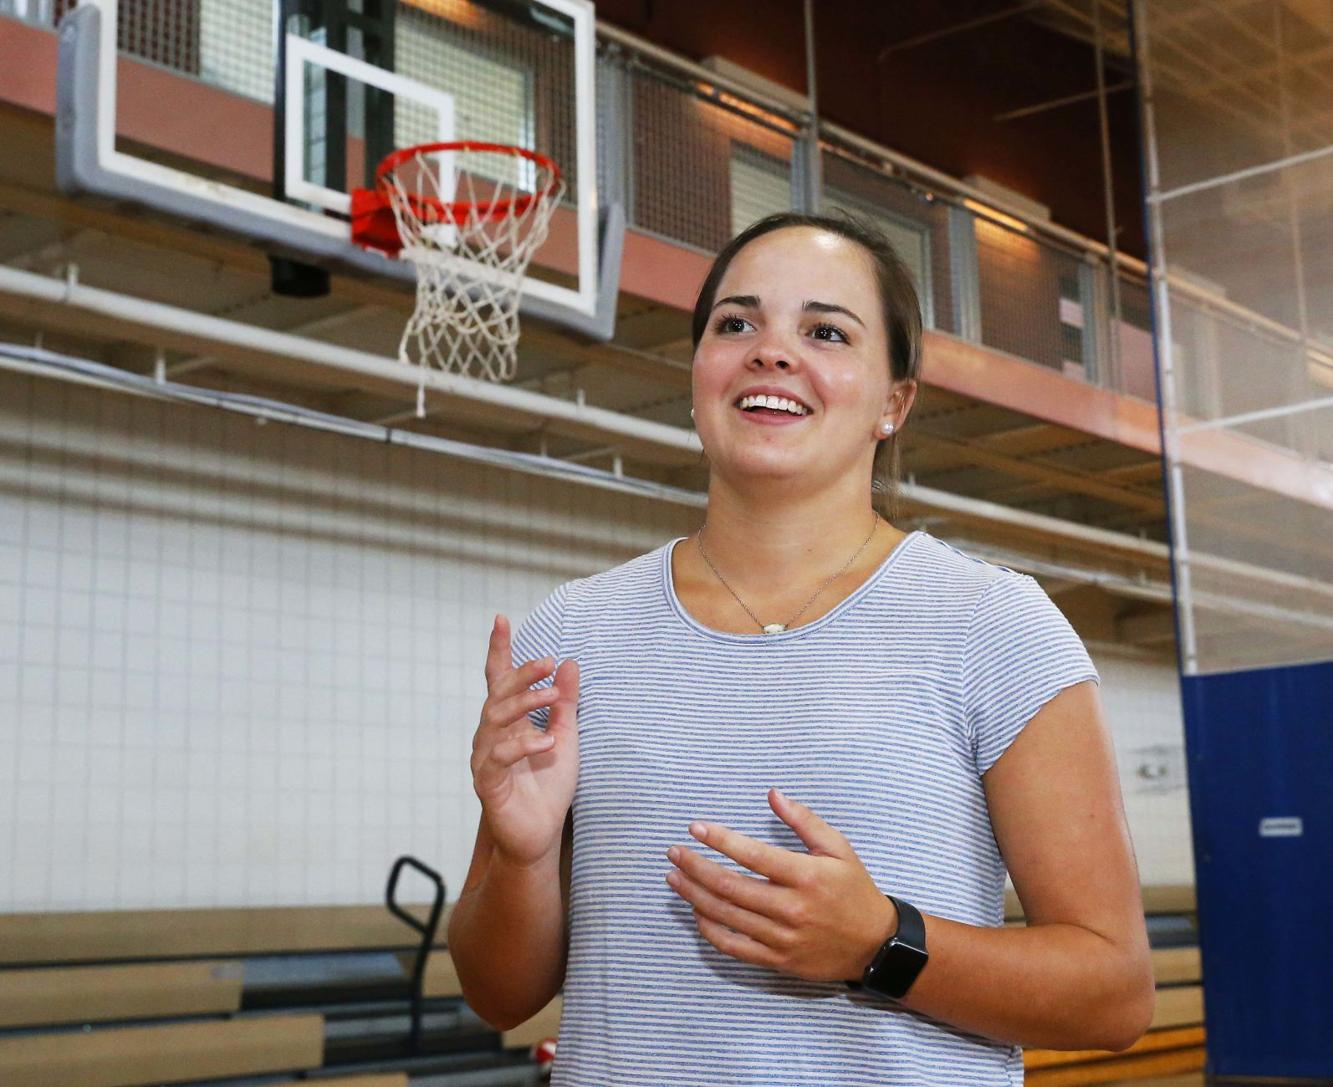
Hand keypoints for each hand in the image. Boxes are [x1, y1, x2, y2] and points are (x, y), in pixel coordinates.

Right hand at [471, 614, 579, 868]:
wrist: (540, 836)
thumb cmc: (549, 787)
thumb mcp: (566, 737)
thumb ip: (565, 704)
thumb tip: (570, 664)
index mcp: (507, 722)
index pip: (498, 680)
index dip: (498, 650)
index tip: (501, 619)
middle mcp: (490, 736)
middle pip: (498, 695)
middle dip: (521, 674)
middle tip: (547, 662)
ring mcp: (485, 760)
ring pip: (495, 720)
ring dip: (523, 704)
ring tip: (550, 695)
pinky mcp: (488, 785)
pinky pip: (498, 758)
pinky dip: (521, 745)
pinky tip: (545, 741)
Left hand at [665, 788, 897, 982]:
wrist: (874, 945)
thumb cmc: (854, 890)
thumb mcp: (838, 848)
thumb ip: (803, 820)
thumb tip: (772, 794)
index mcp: (807, 876)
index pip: (753, 855)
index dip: (720, 839)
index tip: (695, 827)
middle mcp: (792, 908)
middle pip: (730, 886)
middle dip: (695, 867)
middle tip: (674, 852)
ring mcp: (782, 938)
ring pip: (726, 915)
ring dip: (694, 895)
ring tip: (674, 878)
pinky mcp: (777, 961)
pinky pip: (733, 947)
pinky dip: (710, 929)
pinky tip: (696, 912)